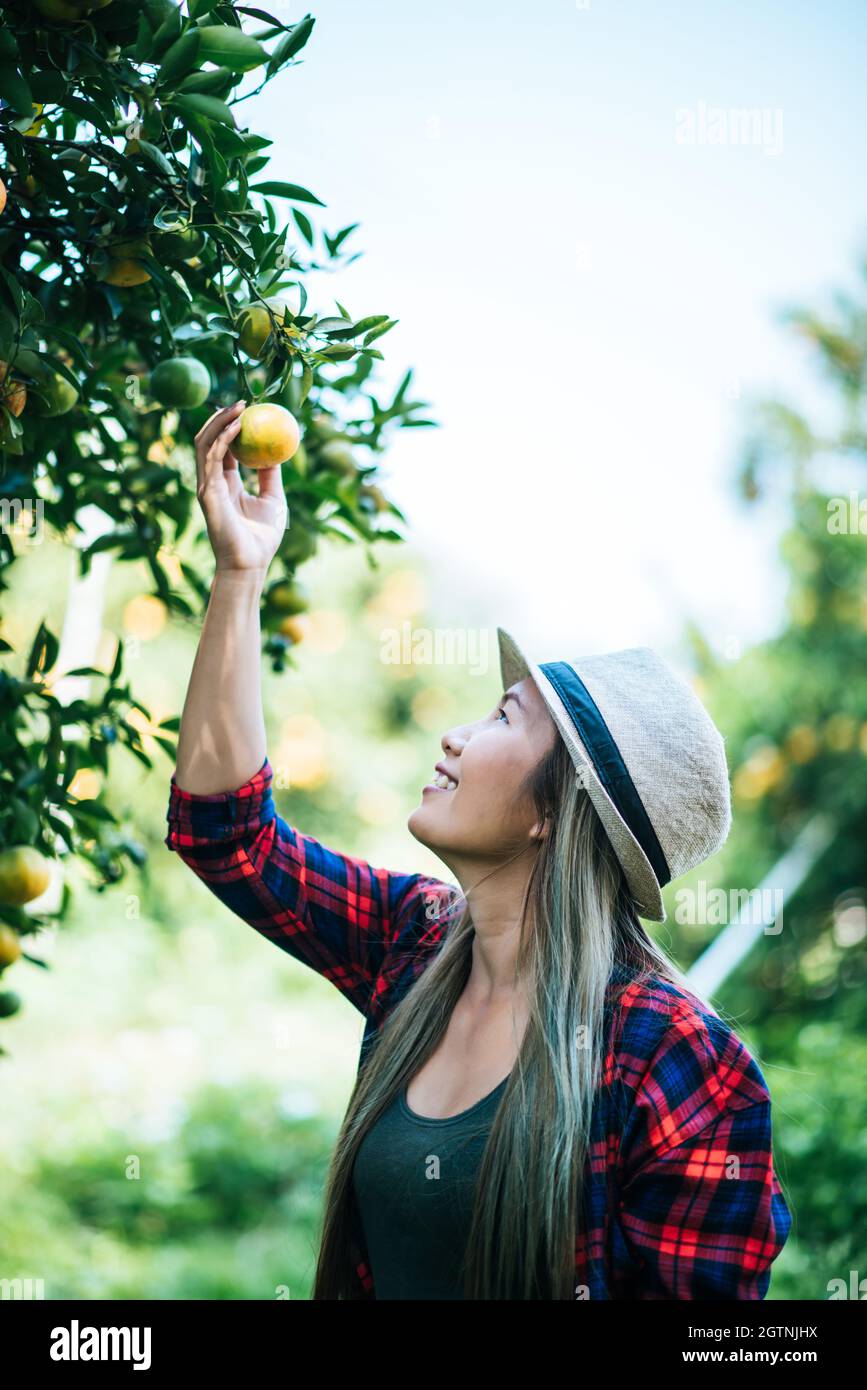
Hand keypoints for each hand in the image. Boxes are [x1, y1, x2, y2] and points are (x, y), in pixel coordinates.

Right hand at [194, 400, 287, 573]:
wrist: (252, 563)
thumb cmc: (262, 537)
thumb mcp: (273, 498)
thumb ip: (270, 475)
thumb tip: (278, 451)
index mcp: (226, 484)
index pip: (224, 448)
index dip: (233, 427)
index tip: (250, 410)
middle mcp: (213, 482)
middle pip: (210, 440)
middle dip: (222, 418)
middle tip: (242, 401)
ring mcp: (207, 486)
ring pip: (205, 444)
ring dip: (221, 422)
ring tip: (239, 406)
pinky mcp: (208, 492)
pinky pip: (212, 458)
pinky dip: (223, 439)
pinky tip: (238, 426)